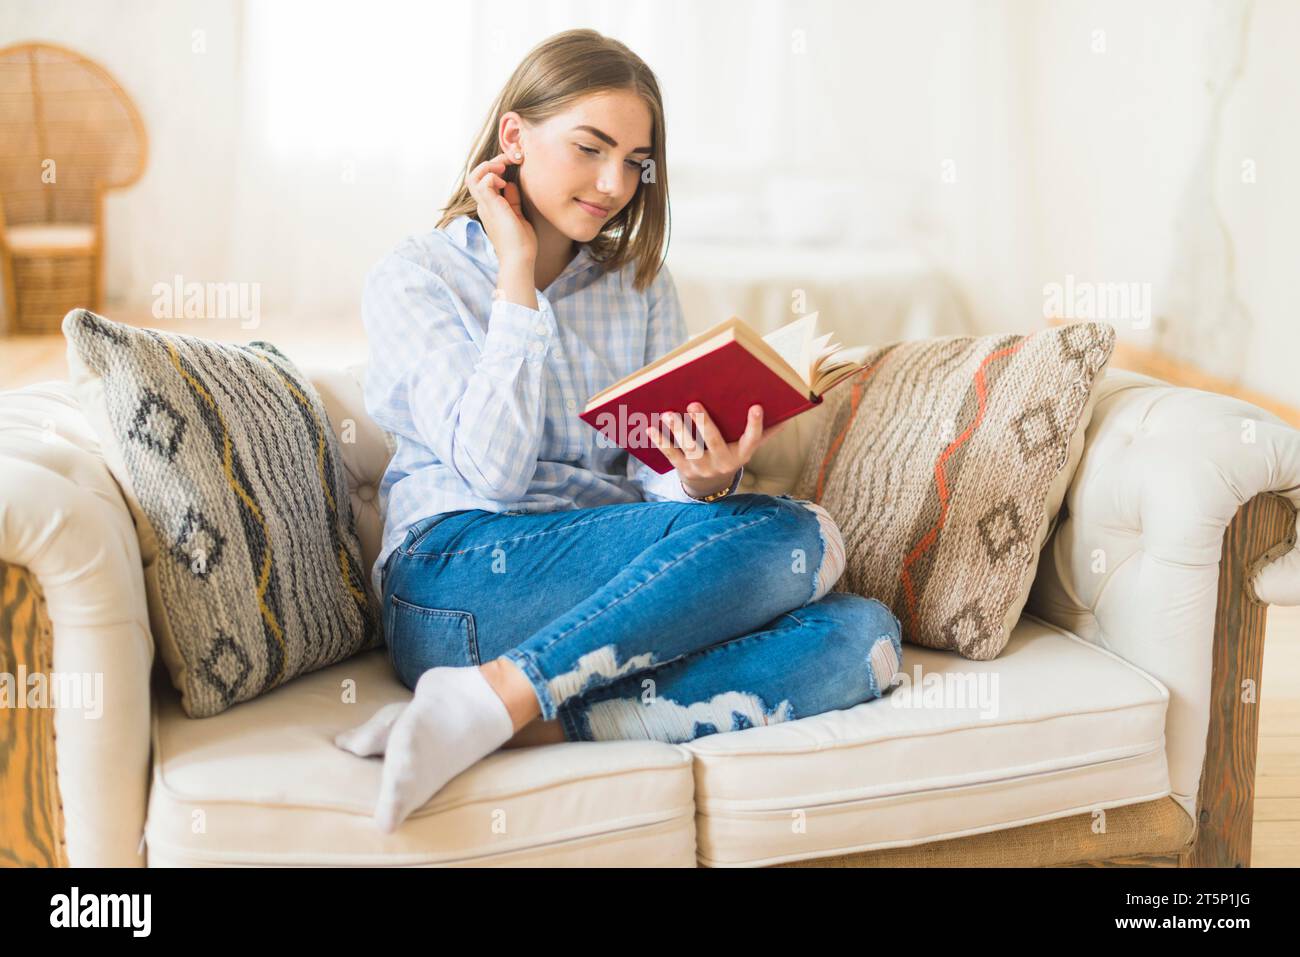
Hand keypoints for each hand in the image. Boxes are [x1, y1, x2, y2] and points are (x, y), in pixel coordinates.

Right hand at [467, 151, 536, 266]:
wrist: (519, 259)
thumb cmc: (521, 242)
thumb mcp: (517, 215)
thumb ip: (512, 200)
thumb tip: (510, 184)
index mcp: (489, 207)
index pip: (483, 181)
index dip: (495, 169)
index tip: (512, 164)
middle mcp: (484, 205)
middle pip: (475, 175)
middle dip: (491, 162)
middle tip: (509, 159)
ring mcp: (485, 206)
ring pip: (473, 177)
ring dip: (488, 166)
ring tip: (503, 166)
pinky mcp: (490, 207)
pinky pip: (482, 183)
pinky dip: (492, 177)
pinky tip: (505, 183)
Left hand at [649, 403, 791, 498]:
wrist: (710, 486)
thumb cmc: (731, 453)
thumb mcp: (747, 447)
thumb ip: (764, 431)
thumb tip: (788, 412)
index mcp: (742, 454)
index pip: (752, 440)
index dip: (755, 424)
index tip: (756, 406)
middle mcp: (723, 462)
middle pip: (715, 443)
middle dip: (704, 424)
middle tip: (694, 404)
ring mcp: (702, 468)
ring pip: (690, 449)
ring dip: (678, 431)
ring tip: (668, 413)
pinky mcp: (684, 470)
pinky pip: (671, 455)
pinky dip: (660, 441)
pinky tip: (650, 428)